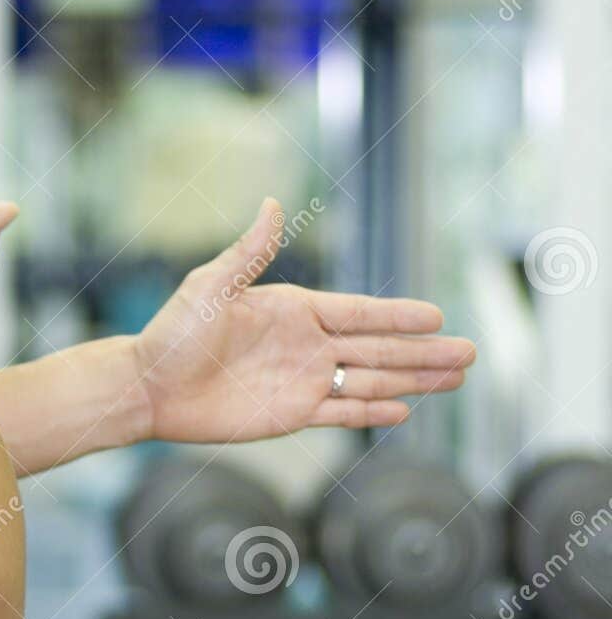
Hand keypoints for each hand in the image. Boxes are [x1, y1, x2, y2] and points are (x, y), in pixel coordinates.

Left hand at [135, 198, 476, 442]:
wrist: (147, 387)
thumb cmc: (173, 334)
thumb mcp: (209, 288)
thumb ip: (247, 253)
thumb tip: (271, 204)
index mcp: (292, 311)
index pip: (359, 314)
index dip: (399, 317)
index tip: (438, 316)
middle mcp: (305, 345)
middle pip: (377, 349)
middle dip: (424, 352)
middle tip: (471, 353)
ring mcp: (301, 381)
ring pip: (370, 381)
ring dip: (413, 381)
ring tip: (455, 380)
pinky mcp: (289, 414)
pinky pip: (341, 414)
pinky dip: (372, 413)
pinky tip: (405, 410)